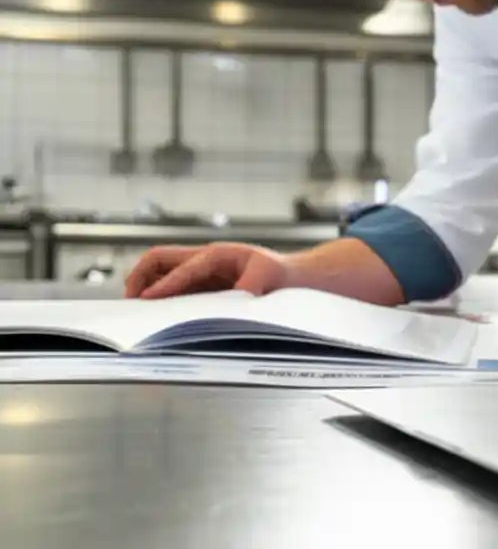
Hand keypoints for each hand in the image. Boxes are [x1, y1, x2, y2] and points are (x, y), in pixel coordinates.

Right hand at [125, 243, 292, 298]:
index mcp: (219, 254)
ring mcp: (201, 273)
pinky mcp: (201, 287)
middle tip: (129, 303)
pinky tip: (156, 317)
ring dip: (146, 288)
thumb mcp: (269, 278)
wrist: (296, 278)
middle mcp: (205, 260)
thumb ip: (249, 287)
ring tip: (136, 312)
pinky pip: (172, 290)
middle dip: (139, 277)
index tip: (145, 300)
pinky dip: (160, 299)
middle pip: (158, 260)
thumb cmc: (283, 275)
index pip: (184, 267)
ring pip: (160, 274)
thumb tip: (229, 298)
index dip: (164, 284)